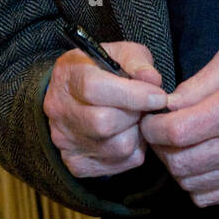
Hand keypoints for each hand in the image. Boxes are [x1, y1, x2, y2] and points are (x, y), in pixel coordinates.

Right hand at [43, 41, 168, 178]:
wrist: (74, 95)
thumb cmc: (101, 71)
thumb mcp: (119, 53)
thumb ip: (137, 62)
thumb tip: (152, 80)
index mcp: (68, 76)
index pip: (94, 89)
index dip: (132, 94)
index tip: (158, 96)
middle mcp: (60, 110)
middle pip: (103, 123)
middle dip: (135, 115)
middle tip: (144, 107)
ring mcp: (65, 140)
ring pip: (117, 147)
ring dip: (136, 134)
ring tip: (134, 119)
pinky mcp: (76, 163)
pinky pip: (118, 164)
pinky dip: (132, 151)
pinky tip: (127, 133)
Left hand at [140, 45, 218, 206]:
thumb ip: (197, 83)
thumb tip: (167, 105)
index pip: (176, 133)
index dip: (153, 128)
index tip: (152, 117)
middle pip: (179, 164)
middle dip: (160, 148)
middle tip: (162, 131)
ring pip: (191, 185)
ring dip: (176, 167)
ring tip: (180, 145)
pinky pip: (210, 198)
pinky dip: (195, 184)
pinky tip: (199, 161)